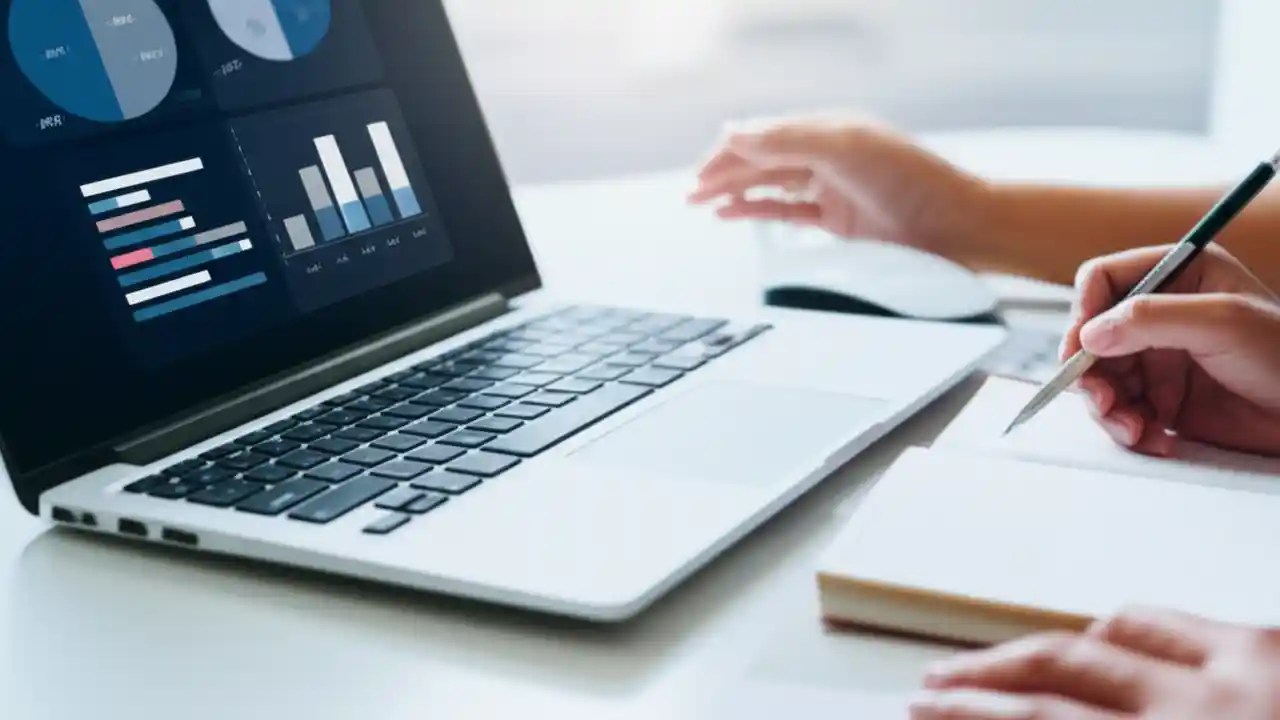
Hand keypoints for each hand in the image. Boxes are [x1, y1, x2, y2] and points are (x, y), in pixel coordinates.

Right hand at [687, 117, 992, 264]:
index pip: (765, 137)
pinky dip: (759, 213)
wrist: (958, 228)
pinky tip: (735, 216)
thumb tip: (735, 131)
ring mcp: (833, 189)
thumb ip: (786, 140)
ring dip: (736, 193)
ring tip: (702, 203)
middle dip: (724, 174)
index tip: (701, 172)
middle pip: (763, 161)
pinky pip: (788, 212)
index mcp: (828, 130)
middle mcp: (828, 157)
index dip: (729, 153)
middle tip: (691, 192)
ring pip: (771, 187)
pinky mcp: (839, 222)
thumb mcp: (844, 150)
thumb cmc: (914, 182)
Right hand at [912, 607, 1279, 719]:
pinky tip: (1105, 642)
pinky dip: (1125, 628)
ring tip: (1005, 663)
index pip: (1048, 719)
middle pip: (1063, 659)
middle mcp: (1213, 700)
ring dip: (1050, 645)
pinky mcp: (1278, 643)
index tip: (929, 710)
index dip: (975, 712)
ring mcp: (1252, 663)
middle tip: (936, 685)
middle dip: (986, 672)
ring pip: (1116, 625)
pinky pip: (1178, 619)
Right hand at [1061, 245, 1279, 456]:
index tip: (1082, 347)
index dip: (1085, 312)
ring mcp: (1160, 358)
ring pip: (1101, 378)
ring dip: (1108, 408)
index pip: (1103, 280)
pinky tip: (1154, 438)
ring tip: (1133, 429)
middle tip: (1102, 400)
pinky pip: (1122, 411)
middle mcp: (1162, 314)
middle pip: (1092, 336)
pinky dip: (1128, 429)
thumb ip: (1151, 320)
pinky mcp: (1163, 398)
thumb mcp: (1222, 323)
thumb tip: (1090, 334)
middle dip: (1091, 372)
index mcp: (1178, 275)